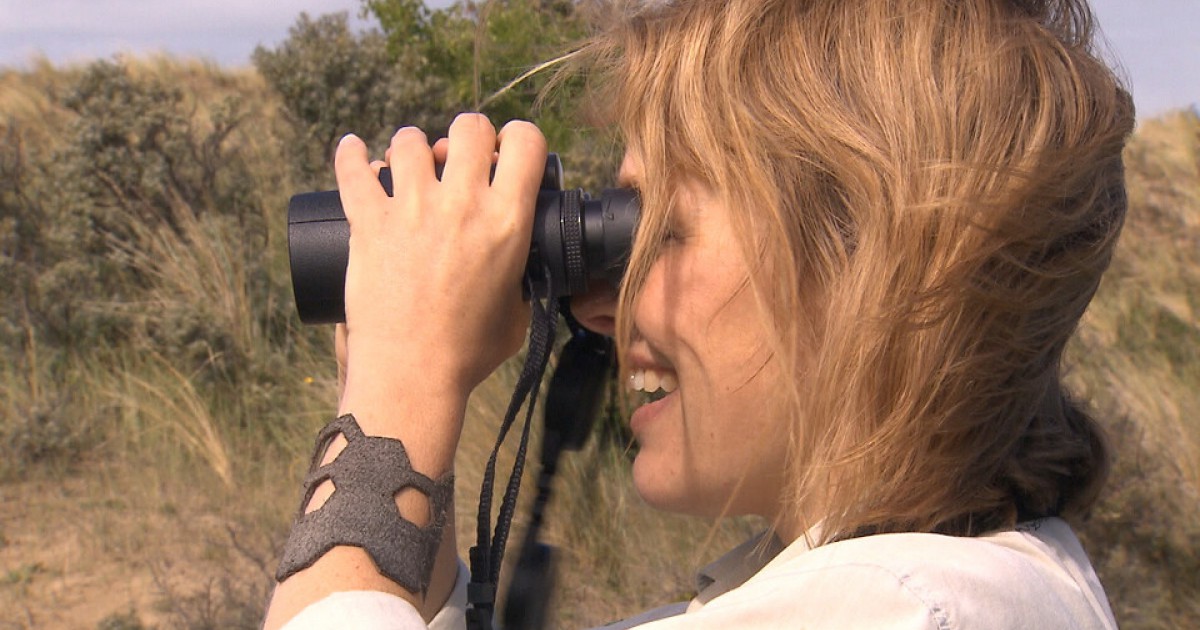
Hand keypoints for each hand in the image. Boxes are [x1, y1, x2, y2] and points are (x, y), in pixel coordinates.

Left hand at [335, 114, 547, 408]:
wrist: (412, 375)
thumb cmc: (467, 354)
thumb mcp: (517, 313)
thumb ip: (522, 279)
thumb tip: (522, 268)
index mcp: (507, 221)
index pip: (525, 142)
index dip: (518, 138)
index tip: (507, 150)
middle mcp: (462, 204)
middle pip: (467, 127)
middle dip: (465, 135)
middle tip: (457, 157)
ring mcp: (411, 209)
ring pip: (410, 140)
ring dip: (411, 147)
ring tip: (408, 164)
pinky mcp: (368, 222)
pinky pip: (353, 169)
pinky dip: (351, 154)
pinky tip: (353, 148)